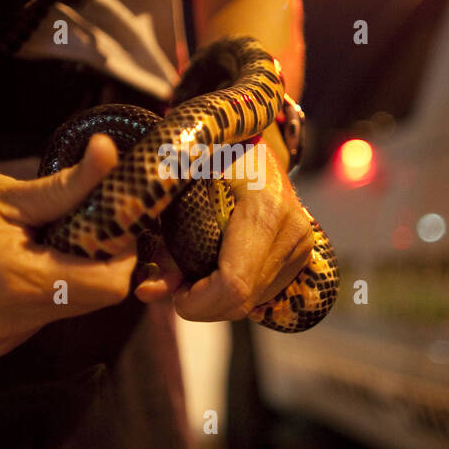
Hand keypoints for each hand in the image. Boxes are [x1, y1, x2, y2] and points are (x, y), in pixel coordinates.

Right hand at [0, 135, 137, 357]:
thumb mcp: (9, 193)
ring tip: (37, 242)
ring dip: (70, 275)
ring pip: (71, 307)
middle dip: (96, 262)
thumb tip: (111, 154)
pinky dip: (46, 289)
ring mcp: (3, 337)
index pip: (109, 286)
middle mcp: (14, 322)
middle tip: (72, 225)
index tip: (109, 224)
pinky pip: (44, 315)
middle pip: (95, 298)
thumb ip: (69, 185)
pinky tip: (19, 264)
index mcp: (20, 283)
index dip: (121, 254)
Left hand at [134, 140, 313, 320]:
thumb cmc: (210, 157)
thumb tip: (146, 293)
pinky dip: (233, 294)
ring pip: (252, 303)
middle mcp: (292, 230)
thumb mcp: (179, 189)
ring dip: (216, 301)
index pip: (233, 283)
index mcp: (265, 208)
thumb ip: (162, 241)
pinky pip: (262, 294)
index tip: (173, 293)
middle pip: (241, 300)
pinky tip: (215, 270)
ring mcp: (302, 245)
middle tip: (176, 286)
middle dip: (202, 305)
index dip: (198, 301)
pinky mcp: (302, 255)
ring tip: (193, 275)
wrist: (251, 143)